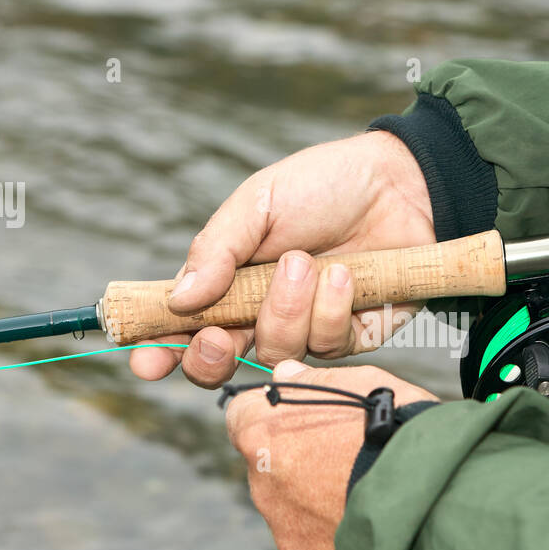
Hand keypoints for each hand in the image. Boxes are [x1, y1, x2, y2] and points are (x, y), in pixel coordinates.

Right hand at [130, 131, 433, 386]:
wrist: (403, 185)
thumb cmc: (325, 185)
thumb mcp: (259, 202)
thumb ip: (217, 249)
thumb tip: (179, 299)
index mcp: (228, 281)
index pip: (184, 329)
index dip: (160, 352)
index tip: (144, 362)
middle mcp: (261, 312)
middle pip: (220, 364)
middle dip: (211, 358)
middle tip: (219, 335)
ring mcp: (306, 329)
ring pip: (275, 353)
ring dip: (285, 310)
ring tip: (305, 263)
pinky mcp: (351, 338)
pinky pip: (327, 347)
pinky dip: (330, 311)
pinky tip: (343, 275)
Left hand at [225, 360, 438, 549]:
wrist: (432, 495)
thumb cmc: (398, 428)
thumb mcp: (360, 383)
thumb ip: (311, 382)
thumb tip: (283, 376)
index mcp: (262, 431)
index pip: (243, 417)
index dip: (273, 418)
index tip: (300, 421)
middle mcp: (261, 483)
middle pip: (269, 469)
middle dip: (299, 466)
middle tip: (348, 463)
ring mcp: (282, 531)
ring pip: (292, 514)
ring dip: (319, 506)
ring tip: (369, 497)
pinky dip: (337, 544)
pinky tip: (372, 528)